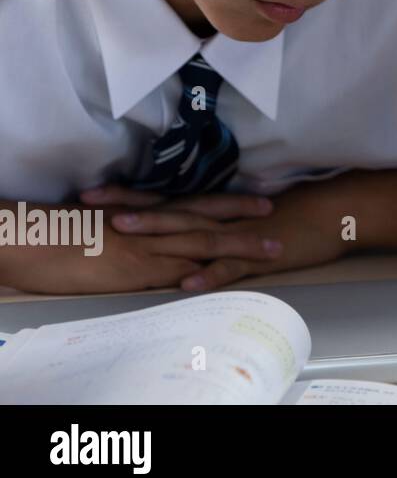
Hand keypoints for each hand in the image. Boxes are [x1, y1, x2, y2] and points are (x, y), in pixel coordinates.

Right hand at [4, 198, 282, 294]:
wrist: (38, 238)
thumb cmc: (67, 231)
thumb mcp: (110, 221)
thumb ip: (137, 226)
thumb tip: (152, 233)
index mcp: (150, 212)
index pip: (197, 204)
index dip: (230, 203)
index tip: (260, 201)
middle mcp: (156, 225)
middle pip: (209, 219)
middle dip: (245, 219)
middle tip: (277, 217)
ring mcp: (151, 246)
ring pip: (204, 243)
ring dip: (240, 246)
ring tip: (271, 249)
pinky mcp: (139, 268)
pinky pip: (177, 271)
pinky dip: (202, 273)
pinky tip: (226, 277)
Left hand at [109, 180, 351, 291]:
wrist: (334, 213)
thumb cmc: (294, 213)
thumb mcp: (246, 212)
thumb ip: (216, 218)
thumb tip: (183, 222)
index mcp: (217, 209)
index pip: (167, 200)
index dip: (130, 197)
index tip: (93, 194)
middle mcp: (223, 219)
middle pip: (171, 212)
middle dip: (131, 209)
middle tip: (92, 207)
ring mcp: (240, 237)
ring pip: (194, 234)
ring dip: (160, 232)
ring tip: (126, 233)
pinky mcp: (261, 256)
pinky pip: (232, 267)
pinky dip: (211, 275)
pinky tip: (189, 284)